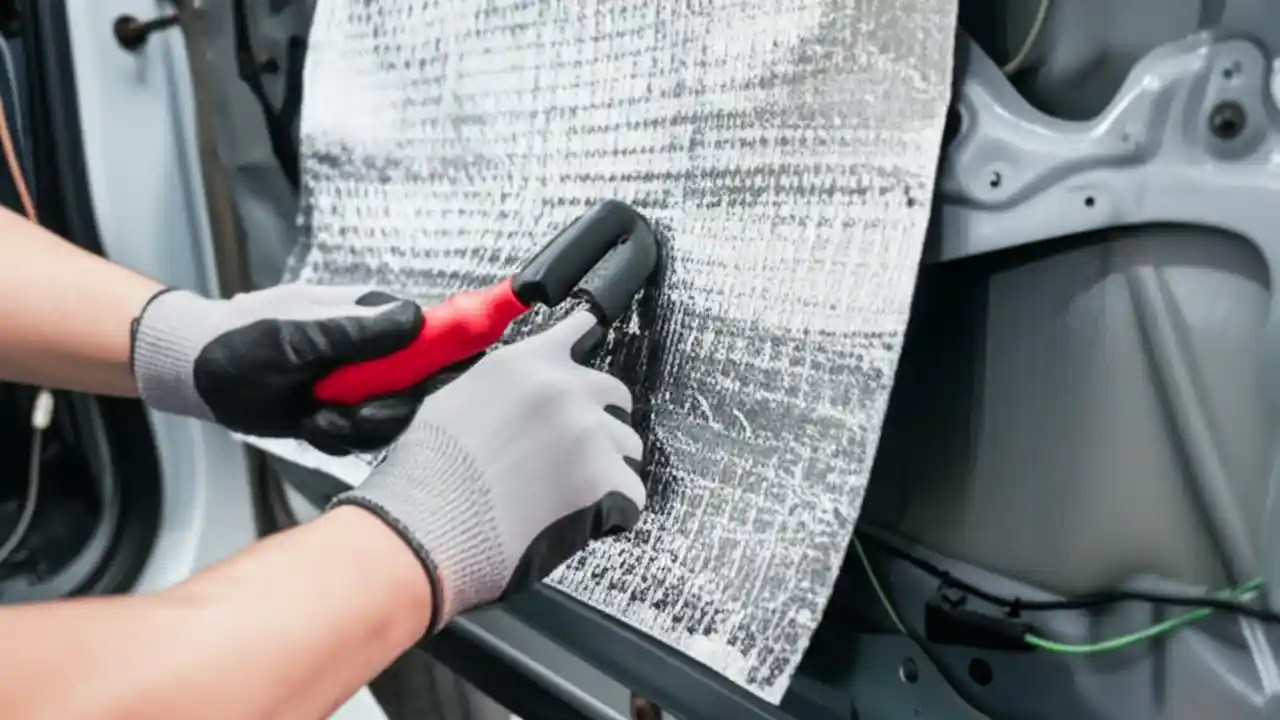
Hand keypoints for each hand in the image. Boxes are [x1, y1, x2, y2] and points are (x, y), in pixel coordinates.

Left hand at [130, 284, 448, 454]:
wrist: (199, 372)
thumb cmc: (241, 340)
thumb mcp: (297, 335)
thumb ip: (357, 332)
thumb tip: (415, 320)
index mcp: (373, 317)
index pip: (435, 331)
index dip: (453, 353)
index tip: (445, 376)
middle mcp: (377, 351)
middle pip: (422, 387)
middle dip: (387, 407)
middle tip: (348, 410)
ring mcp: (361, 384)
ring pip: (394, 417)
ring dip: (357, 427)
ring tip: (316, 418)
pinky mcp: (345, 413)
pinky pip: (365, 437)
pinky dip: (338, 439)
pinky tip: (309, 425)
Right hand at [333, 311, 645, 631]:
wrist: (426, 526)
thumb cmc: (429, 476)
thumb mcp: (451, 402)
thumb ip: (499, 390)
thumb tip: (513, 399)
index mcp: (525, 364)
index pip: (576, 333)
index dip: (586, 347)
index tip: (596, 344)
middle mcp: (563, 388)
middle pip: (615, 394)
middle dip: (600, 422)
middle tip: (571, 455)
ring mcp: (589, 431)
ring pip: (628, 446)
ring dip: (608, 469)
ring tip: (565, 495)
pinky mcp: (605, 478)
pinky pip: (632, 493)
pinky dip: (614, 511)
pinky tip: (580, 521)